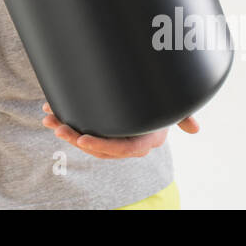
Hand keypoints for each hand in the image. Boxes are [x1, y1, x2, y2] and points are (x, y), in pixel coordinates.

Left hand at [42, 102, 199, 158]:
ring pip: (87, 140)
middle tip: (57, 127)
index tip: (82, 139)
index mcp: (145, 140)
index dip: (102, 145)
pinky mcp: (102, 129)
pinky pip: (83, 131)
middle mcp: (128, 143)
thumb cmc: (163, 101)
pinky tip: (52, 113)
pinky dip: (67, 123)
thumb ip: (183, 116)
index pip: (122, 148)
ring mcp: (114, 137)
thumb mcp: (173, 106)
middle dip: (75, 137)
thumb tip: (195, 129)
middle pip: (99, 147)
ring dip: (66, 130)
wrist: (153, 97)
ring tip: (49, 119)